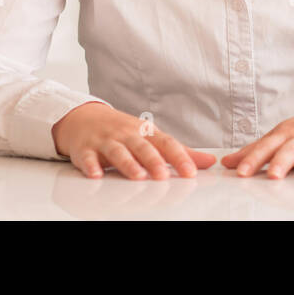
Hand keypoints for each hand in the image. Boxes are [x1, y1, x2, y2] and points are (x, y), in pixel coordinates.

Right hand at [52, 101, 217, 179]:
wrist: (84, 117)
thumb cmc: (123, 131)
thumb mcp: (151, 138)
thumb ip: (179, 152)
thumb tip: (209, 162)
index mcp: (146, 132)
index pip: (166, 143)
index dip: (180, 157)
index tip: (191, 172)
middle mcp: (127, 135)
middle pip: (143, 147)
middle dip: (154, 161)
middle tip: (164, 176)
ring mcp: (106, 141)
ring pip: (118, 152)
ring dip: (128, 164)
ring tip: (138, 176)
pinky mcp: (85, 148)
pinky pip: (87, 157)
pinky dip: (91, 165)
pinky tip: (96, 175)